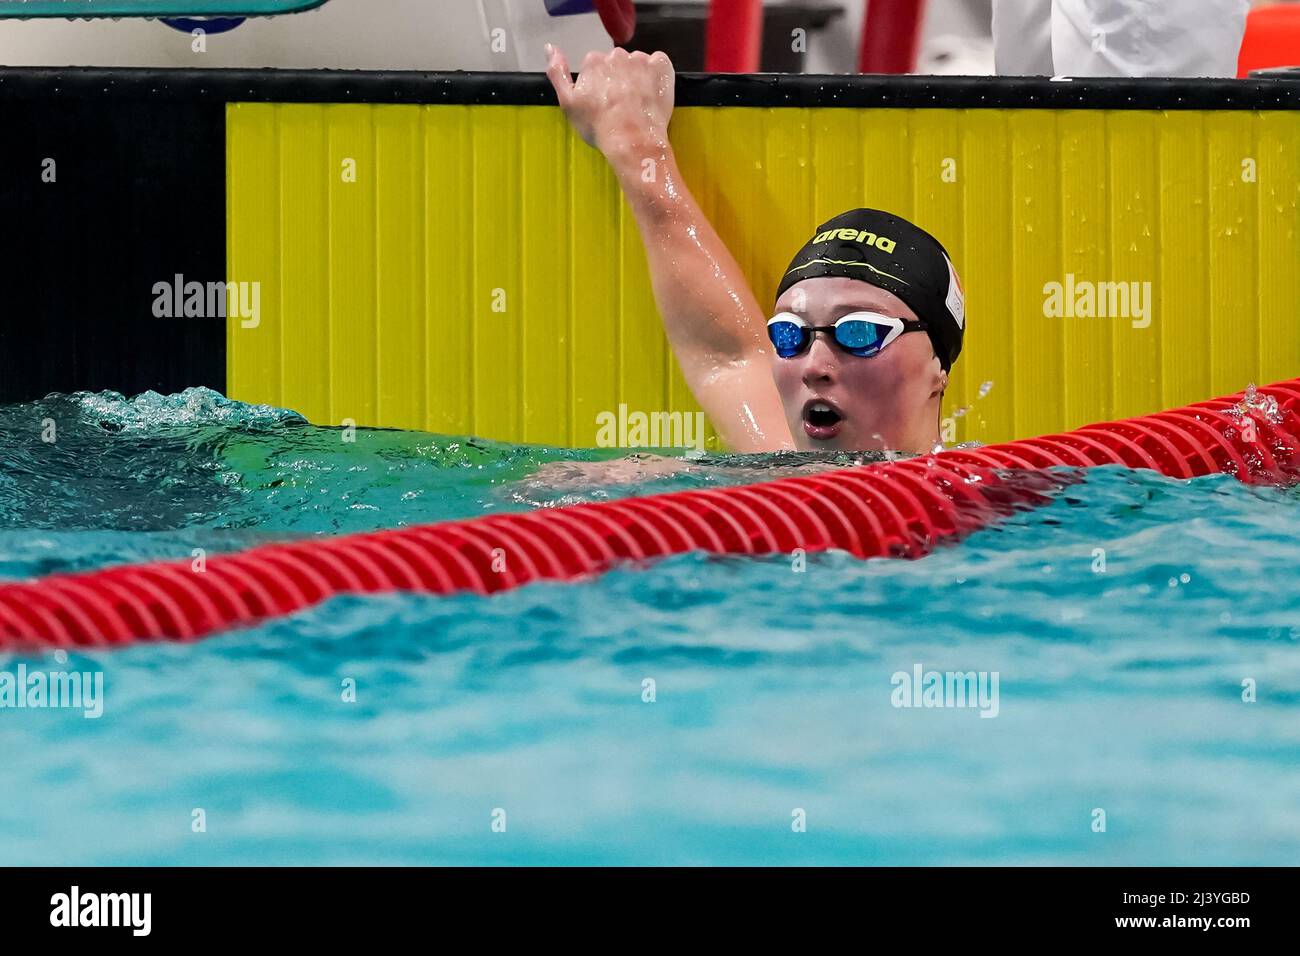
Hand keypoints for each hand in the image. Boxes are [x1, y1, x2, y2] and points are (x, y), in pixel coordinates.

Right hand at [544, 44, 674, 154]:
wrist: (632, 141)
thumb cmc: (598, 126)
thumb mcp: (567, 102)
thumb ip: (557, 72)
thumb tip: (550, 48)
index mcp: (593, 61)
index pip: (596, 65)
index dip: (600, 84)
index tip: (603, 102)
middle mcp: (616, 55)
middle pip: (617, 63)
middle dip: (619, 79)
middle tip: (621, 105)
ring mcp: (640, 60)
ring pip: (638, 63)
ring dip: (638, 77)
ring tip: (637, 103)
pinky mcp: (660, 67)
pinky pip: (659, 63)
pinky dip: (657, 75)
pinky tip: (652, 93)